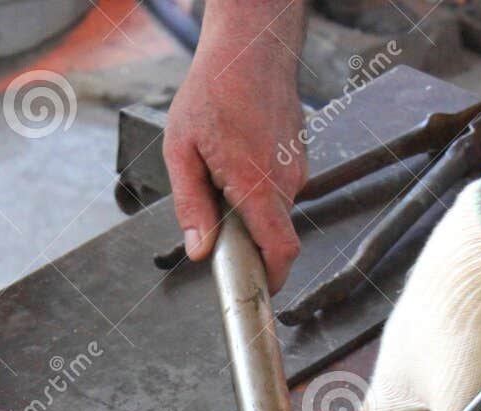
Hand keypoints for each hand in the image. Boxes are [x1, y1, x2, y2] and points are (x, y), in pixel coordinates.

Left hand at [163, 31, 305, 290]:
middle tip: (216, 220)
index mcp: (256, 185)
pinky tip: (237, 158)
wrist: (251, 48)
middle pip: (273, 234)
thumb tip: (198, 249)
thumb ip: (191, 205)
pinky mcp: (298, 158)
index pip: (280, 250)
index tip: (259, 292)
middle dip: (247, 238)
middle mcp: (285, 181)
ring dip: (251, 208)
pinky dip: (259, 187)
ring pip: (275, 210)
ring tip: (222, 174)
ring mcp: (296, 168)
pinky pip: (279, 187)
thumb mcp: (181, 151)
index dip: (273, 279)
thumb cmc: (213, 90)